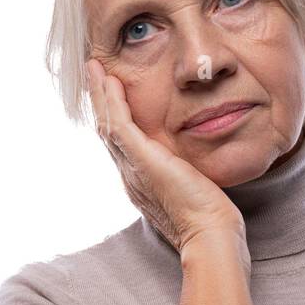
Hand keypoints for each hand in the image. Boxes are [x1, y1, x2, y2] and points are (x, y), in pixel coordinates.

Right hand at [87, 58, 245, 253]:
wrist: (209, 237)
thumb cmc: (211, 221)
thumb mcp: (195, 191)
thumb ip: (189, 175)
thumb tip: (195, 164)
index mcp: (140, 183)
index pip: (120, 144)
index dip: (113, 117)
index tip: (111, 95)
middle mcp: (129, 176)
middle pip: (106, 131)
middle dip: (99, 101)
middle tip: (93, 74)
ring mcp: (132, 169)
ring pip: (106, 124)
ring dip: (99, 94)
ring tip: (94, 68)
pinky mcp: (141, 161)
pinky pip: (119, 124)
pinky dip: (112, 100)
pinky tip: (110, 80)